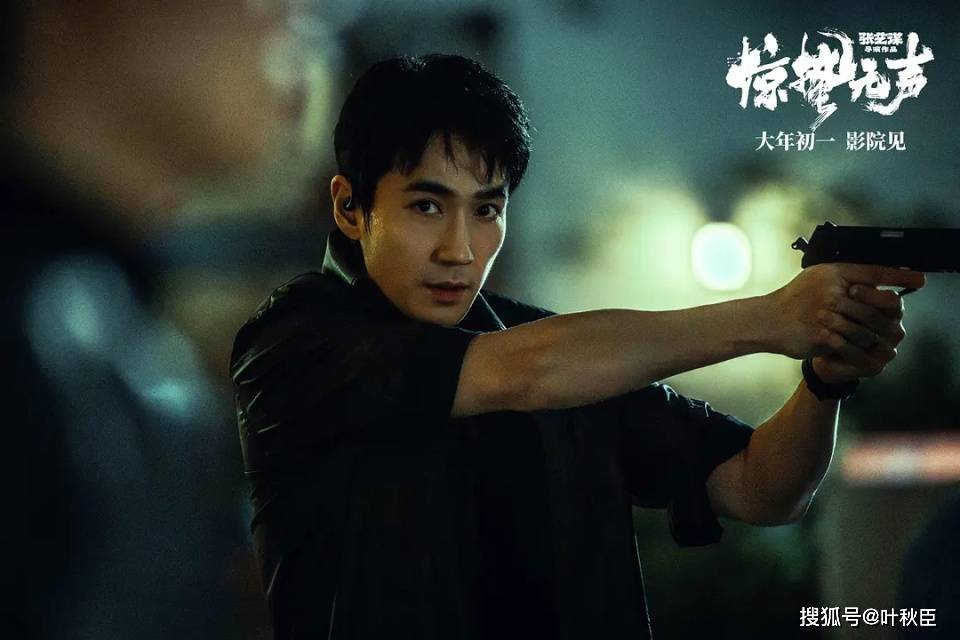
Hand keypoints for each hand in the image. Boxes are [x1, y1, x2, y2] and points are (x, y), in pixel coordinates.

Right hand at [767, 264, 924, 381]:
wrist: (767, 320)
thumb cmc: (793, 300)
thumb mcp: (817, 279)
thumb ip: (844, 279)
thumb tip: (876, 283)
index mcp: (833, 273)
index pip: (874, 272)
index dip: (899, 276)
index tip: (919, 280)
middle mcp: (831, 291)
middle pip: (874, 307)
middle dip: (884, 321)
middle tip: (893, 328)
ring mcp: (826, 314)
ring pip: (865, 329)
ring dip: (870, 340)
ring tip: (872, 343)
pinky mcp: (821, 335)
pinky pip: (849, 346)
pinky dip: (858, 354)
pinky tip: (862, 356)